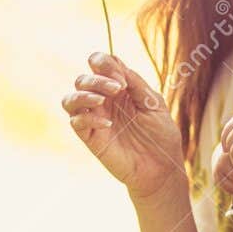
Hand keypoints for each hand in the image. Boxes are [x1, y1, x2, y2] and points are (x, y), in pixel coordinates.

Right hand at [61, 53, 183, 202]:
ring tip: (102, 100)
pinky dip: (88, 119)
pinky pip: (76, 122)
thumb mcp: (154, 104)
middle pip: (83, 79)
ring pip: (70, 99)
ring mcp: (94, 119)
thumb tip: (117, 64)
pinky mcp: (90, 138)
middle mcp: (103, 101)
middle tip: (118, 88)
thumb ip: (136, 84)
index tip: (123, 79)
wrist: (161, 167)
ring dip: (83, 95)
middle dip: (97, 78)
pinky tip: (108, 124)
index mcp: (118, 88)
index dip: (106, 64)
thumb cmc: (161, 134)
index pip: (100, 64)